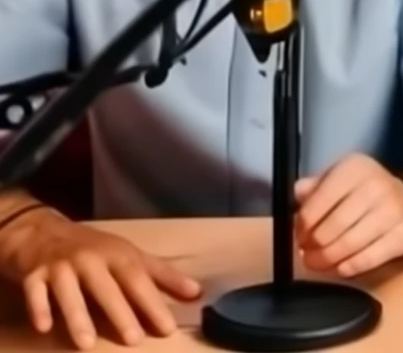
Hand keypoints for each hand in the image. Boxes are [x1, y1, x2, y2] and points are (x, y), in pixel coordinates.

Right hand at [0, 207, 201, 349]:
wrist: (43, 232)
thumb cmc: (94, 249)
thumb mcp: (128, 256)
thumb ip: (160, 275)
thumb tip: (196, 292)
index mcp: (116, 253)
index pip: (138, 279)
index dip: (153, 302)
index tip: (167, 328)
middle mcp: (90, 258)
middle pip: (107, 287)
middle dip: (121, 312)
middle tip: (134, 339)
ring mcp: (60, 266)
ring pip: (70, 292)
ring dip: (78, 316)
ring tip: (87, 345)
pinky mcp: (34, 275)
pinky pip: (36, 293)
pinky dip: (39, 309)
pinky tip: (44, 327)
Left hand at [294, 153, 402, 276]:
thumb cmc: (363, 188)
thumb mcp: (338, 176)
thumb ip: (315, 186)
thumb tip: (296, 195)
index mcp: (355, 168)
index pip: (321, 200)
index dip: (304, 223)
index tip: (298, 234)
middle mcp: (377, 186)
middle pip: (334, 226)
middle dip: (314, 244)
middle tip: (305, 252)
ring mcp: (394, 211)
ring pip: (350, 245)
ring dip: (327, 259)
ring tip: (316, 262)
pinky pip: (369, 259)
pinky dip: (350, 267)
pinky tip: (339, 266)